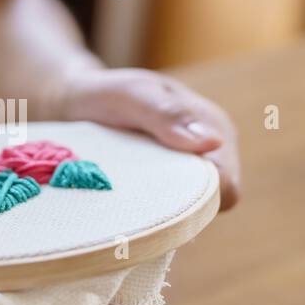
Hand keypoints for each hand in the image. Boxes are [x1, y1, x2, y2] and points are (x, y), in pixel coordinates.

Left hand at [52, 67, 240, 209]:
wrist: (77, 103)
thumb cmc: (105, 93)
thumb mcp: (131, 94)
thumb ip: (166, 113)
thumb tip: (212, 143)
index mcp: (215, 127)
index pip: (226, 184)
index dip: (200, 198)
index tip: (156, 196)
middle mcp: (211, 153)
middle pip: (212, 203)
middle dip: (181, 209)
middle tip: (135, 202)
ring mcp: (190, 171)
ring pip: (192, 211)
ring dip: (165, 211)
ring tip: (129, 201)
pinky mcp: (168, 185)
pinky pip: (172, 211)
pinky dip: (153, 211)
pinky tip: (128, 204)